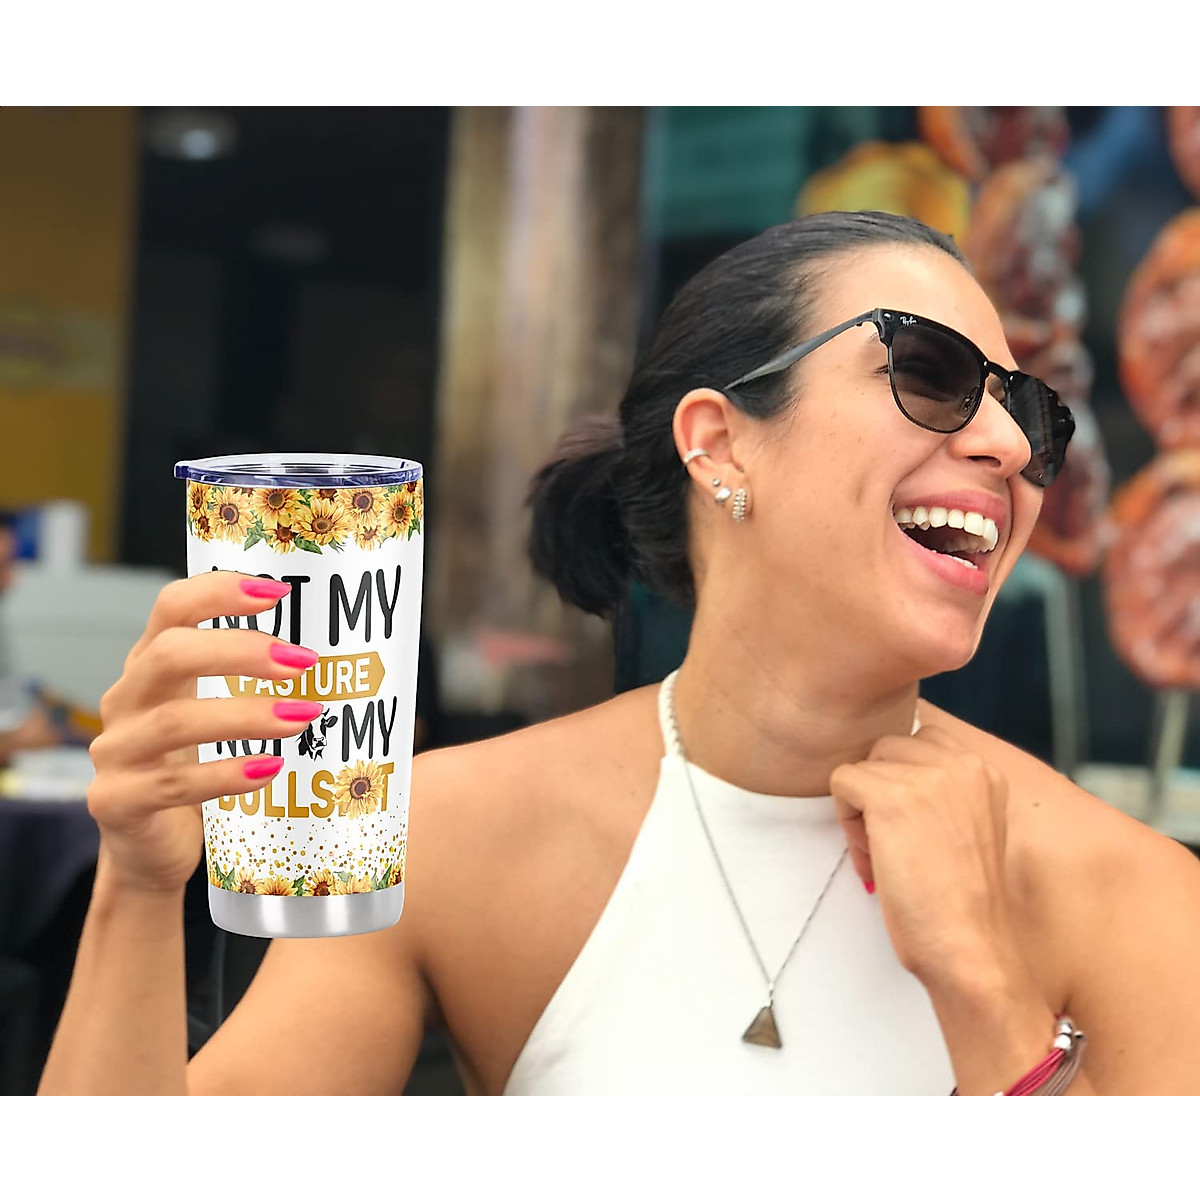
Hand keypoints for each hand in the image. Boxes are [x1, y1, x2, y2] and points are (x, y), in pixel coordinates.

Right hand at [86, 572, 322, 892]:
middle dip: (240, 652)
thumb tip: (336, 658)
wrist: (147, 847)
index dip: (218, 592)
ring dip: (247, 716)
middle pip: (169, 655)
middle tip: (303, 661)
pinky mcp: (116, 801)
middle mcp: (125, 700)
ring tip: (303, 718)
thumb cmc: (193, 766)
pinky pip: (172, 785)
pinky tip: (269, 769)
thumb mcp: (212, 712)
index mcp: (150, 666)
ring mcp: (115, 751)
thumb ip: (248, 682)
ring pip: (175, 723)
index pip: (171, 608)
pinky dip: (226, 775)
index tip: (278, 593)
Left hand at [829, 726, 1021, 989]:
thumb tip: (887, 773)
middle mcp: (962, 765)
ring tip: (884, 855)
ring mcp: (927, 779)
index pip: (920, 742)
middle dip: (880, 791)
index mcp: (984, 771)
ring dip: (862, 809)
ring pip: (864, 766)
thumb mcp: (968, 826)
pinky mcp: (890, 799)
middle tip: (893, 845)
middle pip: (888, 749)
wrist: (971, 947)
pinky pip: (842, 781)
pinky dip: (846, 820)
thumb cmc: (961, 902)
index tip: (912, 828)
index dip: (902, 782)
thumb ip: (943, 793)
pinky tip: (873, 859)